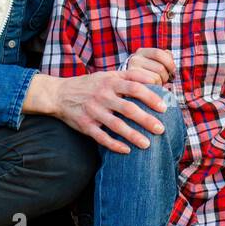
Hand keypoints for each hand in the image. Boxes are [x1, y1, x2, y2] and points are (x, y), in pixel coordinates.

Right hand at [25, 72, 169, 153]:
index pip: (135, 87)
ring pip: (116, 125)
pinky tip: (127, 150)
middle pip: (128, 108)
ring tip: (147, 144)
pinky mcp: (85, 125)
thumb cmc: (91, 85)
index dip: (151, 97)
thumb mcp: (108, 75)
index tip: (164, 107)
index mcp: (111, 82)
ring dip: (133, 136)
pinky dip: (114, 145)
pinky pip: (101, 137)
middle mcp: (102, 96)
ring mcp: (93, 111)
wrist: (59, 94)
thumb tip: (155, 80)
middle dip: (146, 120)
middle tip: (161, 129)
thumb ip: (129, 76)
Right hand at [124, 47, 174, 85]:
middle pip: (160, 68)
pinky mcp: (131, 83)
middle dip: (166, 77)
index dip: (169, 63)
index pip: (159, 53)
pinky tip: (153, 89)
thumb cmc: (146, 73)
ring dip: (160, 84)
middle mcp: (134, 59)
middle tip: (163, 81)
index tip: (172, 71)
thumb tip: (169, 55)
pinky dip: (155, 89)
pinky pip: (150, 86)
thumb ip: (163, 57)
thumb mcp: (153, 62)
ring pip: (156, 78)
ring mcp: (131, 71)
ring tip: (157, 85)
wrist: (126, 85)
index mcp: (141, 52)